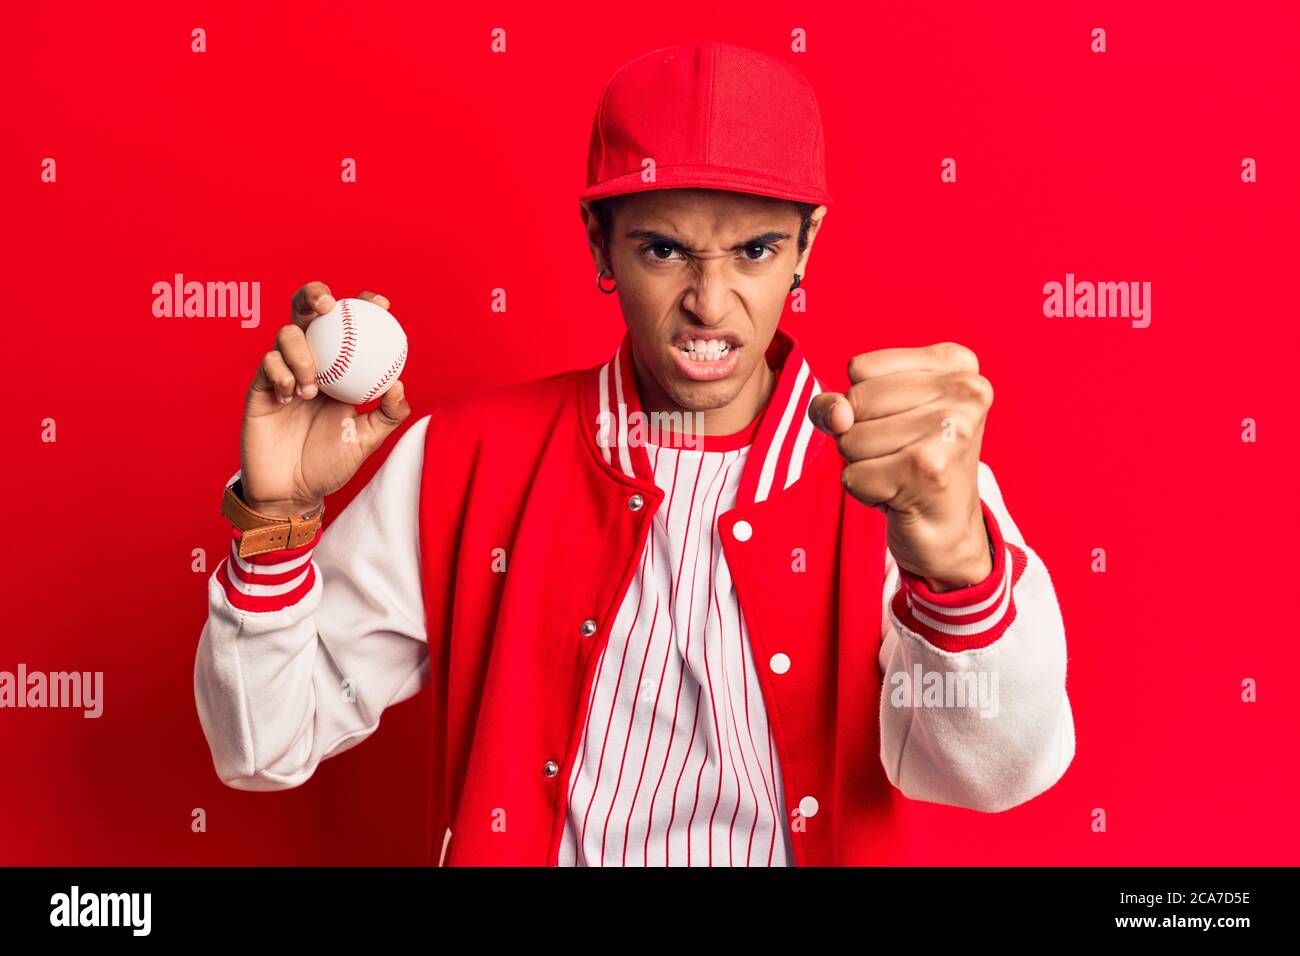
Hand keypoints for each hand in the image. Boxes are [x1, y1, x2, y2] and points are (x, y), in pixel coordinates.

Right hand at [239, 282, 410, 514]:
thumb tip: (398, 384)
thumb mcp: (367, 439)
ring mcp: (283, 373)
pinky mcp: (259, 388)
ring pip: (287, 335)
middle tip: (330, 307)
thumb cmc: (330, 463)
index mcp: (339, 369)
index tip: (380, 304)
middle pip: (306, 312)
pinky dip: (282, 374)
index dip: (362, 306)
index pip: (348, 327)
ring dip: (302, 355)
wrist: (292, 491)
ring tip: (312, 389)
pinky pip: (267, 364)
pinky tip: (291, 398)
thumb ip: (387, 413)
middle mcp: (310, 363)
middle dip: (315, 296)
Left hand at [808, 342, 992, 590]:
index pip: (860, 368)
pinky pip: (854, 476)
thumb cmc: (911, 464)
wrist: (951, 530)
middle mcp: (964, 390)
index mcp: (956, 363)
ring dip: (864, 465)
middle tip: (900, 454)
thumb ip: (838, 402)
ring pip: (851, 439)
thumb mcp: (875, 417)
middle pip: (855, 401)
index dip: (861, 404)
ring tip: (901, 474)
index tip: (900, 423)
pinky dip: (866, 491)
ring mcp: (951, 429)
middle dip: (859, 436)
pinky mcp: (930, 469)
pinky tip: (900, 494)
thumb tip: (836, 414)